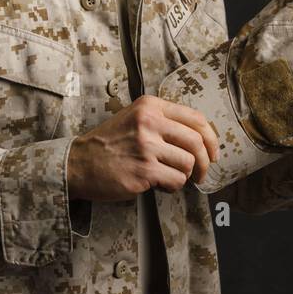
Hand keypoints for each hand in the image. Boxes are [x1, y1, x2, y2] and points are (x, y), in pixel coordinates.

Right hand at [67, 94, 219, 201]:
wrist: (79, 164)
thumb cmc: (109, 144)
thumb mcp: (134, 118)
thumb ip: (163, 121)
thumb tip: (200, 138)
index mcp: (150, 106)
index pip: (195, 118)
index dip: (211, 137)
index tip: (213, 152)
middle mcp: (149, 122)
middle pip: (196, 141)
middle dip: (205, 161)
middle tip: (203, 173)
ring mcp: (146, 147)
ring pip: (187, 163)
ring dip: (184, 175)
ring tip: (169, 177)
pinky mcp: (143, 170)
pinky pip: (175, 180)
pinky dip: (173, 186)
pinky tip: (160, 184)